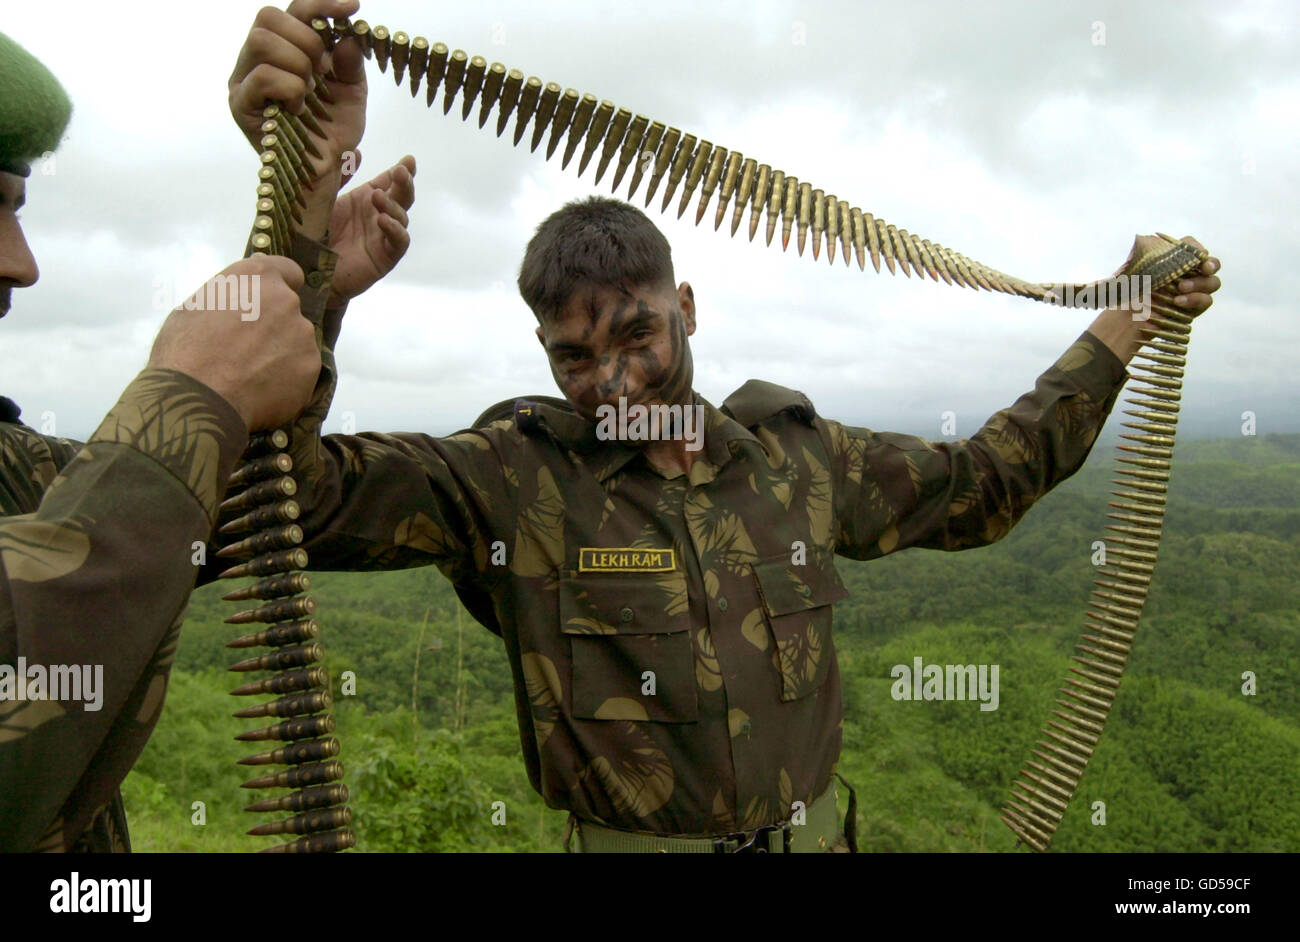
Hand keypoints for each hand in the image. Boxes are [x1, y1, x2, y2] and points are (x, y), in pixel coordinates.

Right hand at [148, 257, 320, 430]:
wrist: (197, 399)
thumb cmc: (184, 353)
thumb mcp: (195, 308)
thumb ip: (229, 298)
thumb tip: (236, 303)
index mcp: (256, 277)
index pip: (288, 271)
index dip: (282, 286)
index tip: (274, 300)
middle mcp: (286, 300)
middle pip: (289, 311)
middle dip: (274, 327)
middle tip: (247, 350)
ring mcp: (302, 334)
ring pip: (297, 342)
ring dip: (282, 354)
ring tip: (250, 375)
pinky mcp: (311, 366)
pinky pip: (301, 371)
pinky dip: (288, 381)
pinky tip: (261, 391)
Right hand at [229, 1, 367, 236]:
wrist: (325, 173)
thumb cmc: (334, 132)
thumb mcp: (352, 92)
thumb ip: (350, 62)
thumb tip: (347, 36)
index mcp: (283, 50)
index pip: (294, 10)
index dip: (322, 3)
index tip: (353, 7)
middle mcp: (256, 60)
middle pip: (268, 17)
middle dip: (306, 40)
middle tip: (322, 71)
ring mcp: (244, 81)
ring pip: (261, 41)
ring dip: (297, 64)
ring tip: (310, 91)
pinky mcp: (241, 105)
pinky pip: (262, 77)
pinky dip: (290, 88)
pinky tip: (299, 107)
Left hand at [327, 154, 415, 305]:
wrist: (307, 268)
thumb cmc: (314, 233)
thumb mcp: (324, 198)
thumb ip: (339, 177)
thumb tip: (356, 152)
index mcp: (366, 200)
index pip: (390, 182)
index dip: (401, 170)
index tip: (408, 160)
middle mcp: (378, 215)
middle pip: (402, 197)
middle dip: (404, 183)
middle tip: (401, 172)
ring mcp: (384, 236)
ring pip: (402, 216)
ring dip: (392, 205)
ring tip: (377, 197)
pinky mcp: (386, 256)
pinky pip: (399, 241)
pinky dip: (395, 229)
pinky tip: (382, 220)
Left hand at [1090, 234, 1220, 363]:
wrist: (1125, 318)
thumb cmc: (1128, 292)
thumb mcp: (1135, 268)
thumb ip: (1149, 251)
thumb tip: (1158, 238)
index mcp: (1173, 260)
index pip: (1192, 248)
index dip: (1197, 249)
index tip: (1197, 254)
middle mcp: (1186, 273)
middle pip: (1211, 263)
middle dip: (1210, 264)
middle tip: (1204, 269)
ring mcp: (1193, 291)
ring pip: (1212, 282)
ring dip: (1200, 283)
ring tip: (1180, 288)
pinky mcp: (1194, 308)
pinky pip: (1206, 300)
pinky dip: (1195, 299)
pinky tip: (1178, 301)